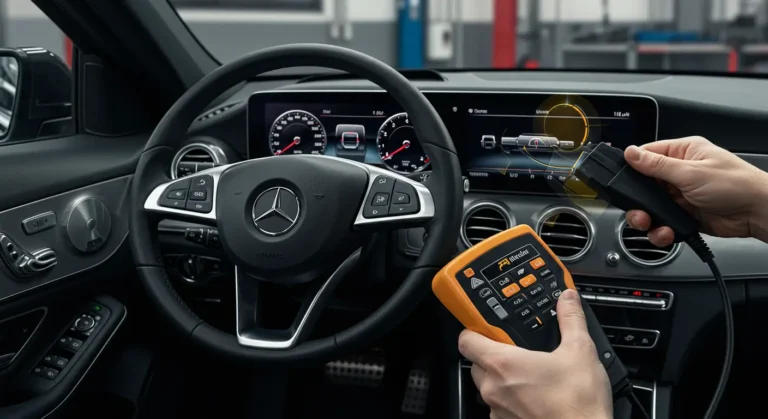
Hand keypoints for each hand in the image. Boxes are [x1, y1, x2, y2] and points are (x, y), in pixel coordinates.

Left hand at [458, 289, 611, 418]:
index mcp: (503, 364)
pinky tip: (533, 396)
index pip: (467, 340)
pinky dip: (510, 399)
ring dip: (501, 378)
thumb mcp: (580, 351)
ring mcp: (497, 409)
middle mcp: (493, 388)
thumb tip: (567, 299)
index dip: (474, 329)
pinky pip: (498, 406)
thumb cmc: (578, 404)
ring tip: (529, 374)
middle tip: (516, 350)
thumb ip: (570, 320)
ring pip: (486, 386)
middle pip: (476, 362)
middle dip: (491, 354)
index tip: (488, 326)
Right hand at [623, 136, 767, 246]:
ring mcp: (680, 195)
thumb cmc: (736, 184)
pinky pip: (662, 222)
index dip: (631, 168)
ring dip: (648, 218)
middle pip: (643, 185)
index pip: (646, 155)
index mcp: (682, 152)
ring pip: (650, 207)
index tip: (621, 180)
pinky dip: (661, 230)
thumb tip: (631, 153)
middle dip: (637, 201)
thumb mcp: (691, 172)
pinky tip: (667, 231)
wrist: (758, 212)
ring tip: (651, 224)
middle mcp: (679, 173)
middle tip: (638, 210)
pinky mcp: (684, 214)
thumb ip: (657, 165)